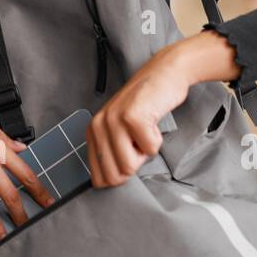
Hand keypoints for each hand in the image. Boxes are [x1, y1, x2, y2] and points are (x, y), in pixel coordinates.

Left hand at [85, 48, 194, 187]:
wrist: (164, 73)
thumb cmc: (146, 105)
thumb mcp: (121, 129)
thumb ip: (112, 152)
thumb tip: (110, 182)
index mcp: (93, 131)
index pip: (99, 177)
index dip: (120, 174)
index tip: (129, 154)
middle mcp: (99, 125)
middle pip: (115, 176)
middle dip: (134, 163)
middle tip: (138, 139)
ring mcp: (114, 120)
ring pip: (130, 166)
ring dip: (145, 151)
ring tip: (145, 129)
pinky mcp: (133, 117)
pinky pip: (150, 149)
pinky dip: (157, 139)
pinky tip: (152, 120)